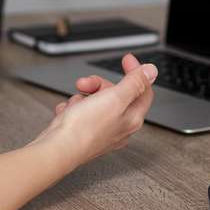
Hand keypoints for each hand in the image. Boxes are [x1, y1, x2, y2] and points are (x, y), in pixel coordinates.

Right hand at [31, 52, 157, 165]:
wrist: (57, 149)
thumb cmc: (85, 129)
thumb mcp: (115, 97)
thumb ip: (135, 82)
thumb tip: (151, 71)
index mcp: (132, 119)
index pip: (143, 90)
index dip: (136, 72)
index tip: (126, 60)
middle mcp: (119, 127)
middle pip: (115, 94)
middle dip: (98, 85)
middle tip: (85, 83)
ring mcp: (100, 131)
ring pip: (94, 101)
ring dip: (81, 98)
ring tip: (74, 105)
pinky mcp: (83, 133)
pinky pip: (79, 112)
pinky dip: (72, 110)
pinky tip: (67, 114)